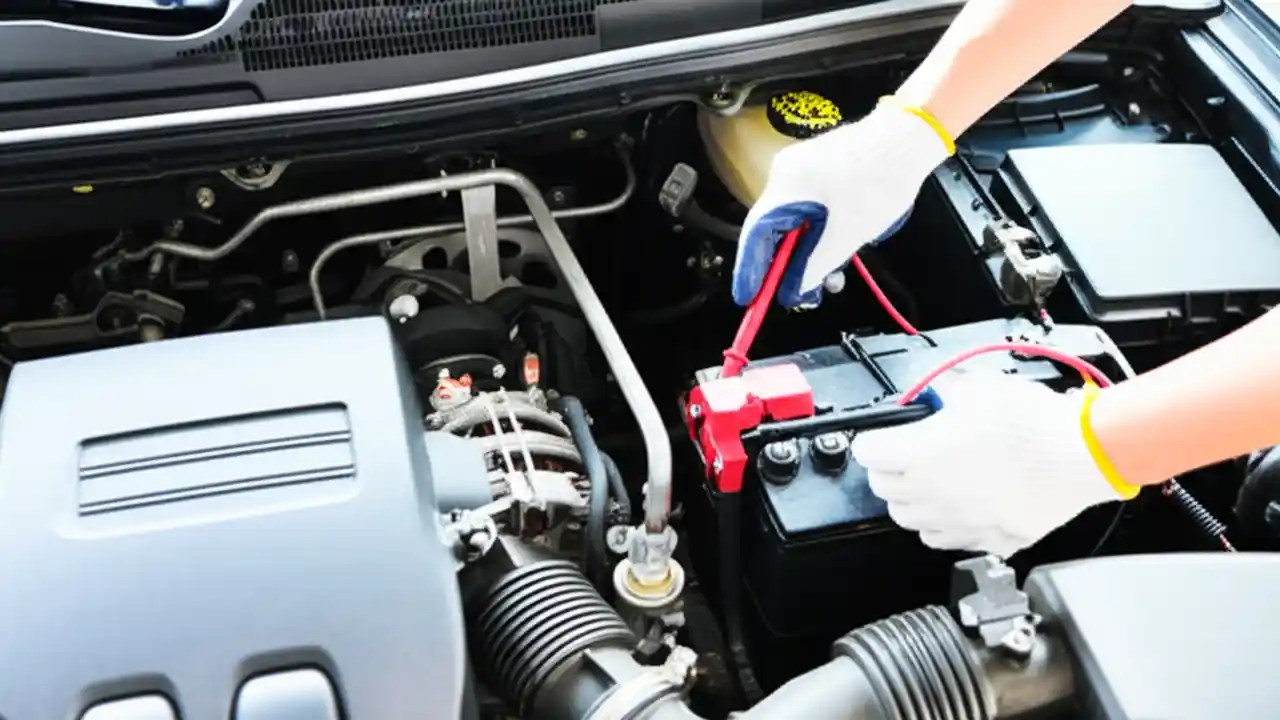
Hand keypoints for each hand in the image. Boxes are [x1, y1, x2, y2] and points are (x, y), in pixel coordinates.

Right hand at [731, 101, 951, 307]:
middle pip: (772, 229)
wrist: (912, 135)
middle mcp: (786, 174)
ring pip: (792, 220)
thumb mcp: (848, 233)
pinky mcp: (820, 168)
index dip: (750, 270)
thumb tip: (796, 291)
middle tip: (794, 294)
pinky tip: (830, 248)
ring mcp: (803, 168)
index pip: (755, 235)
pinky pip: (806, 207)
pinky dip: (814, 231)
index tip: (749, 297)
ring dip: (803, 250)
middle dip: (783, 265)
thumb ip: (817, 265)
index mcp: (786, 186)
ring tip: (821, 277)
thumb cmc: (881, 178)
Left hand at [850, 372, 1124, 556]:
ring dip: (911, 502)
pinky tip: (959, 509)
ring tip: (926, 485)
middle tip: (901, 457)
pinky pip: (952, 540)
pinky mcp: (990, 539)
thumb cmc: (1033, 423)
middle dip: (887, 471)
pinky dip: (947, 526)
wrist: (1082, 455)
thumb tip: (940, 387)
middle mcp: (931, 494)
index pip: (868, 452)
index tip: (877, 438)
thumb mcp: (980, 387)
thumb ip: (948, 388)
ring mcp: (960, 522)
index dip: (871, 441)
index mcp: (919, 454)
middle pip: (883, 489)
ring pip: (910, 521)